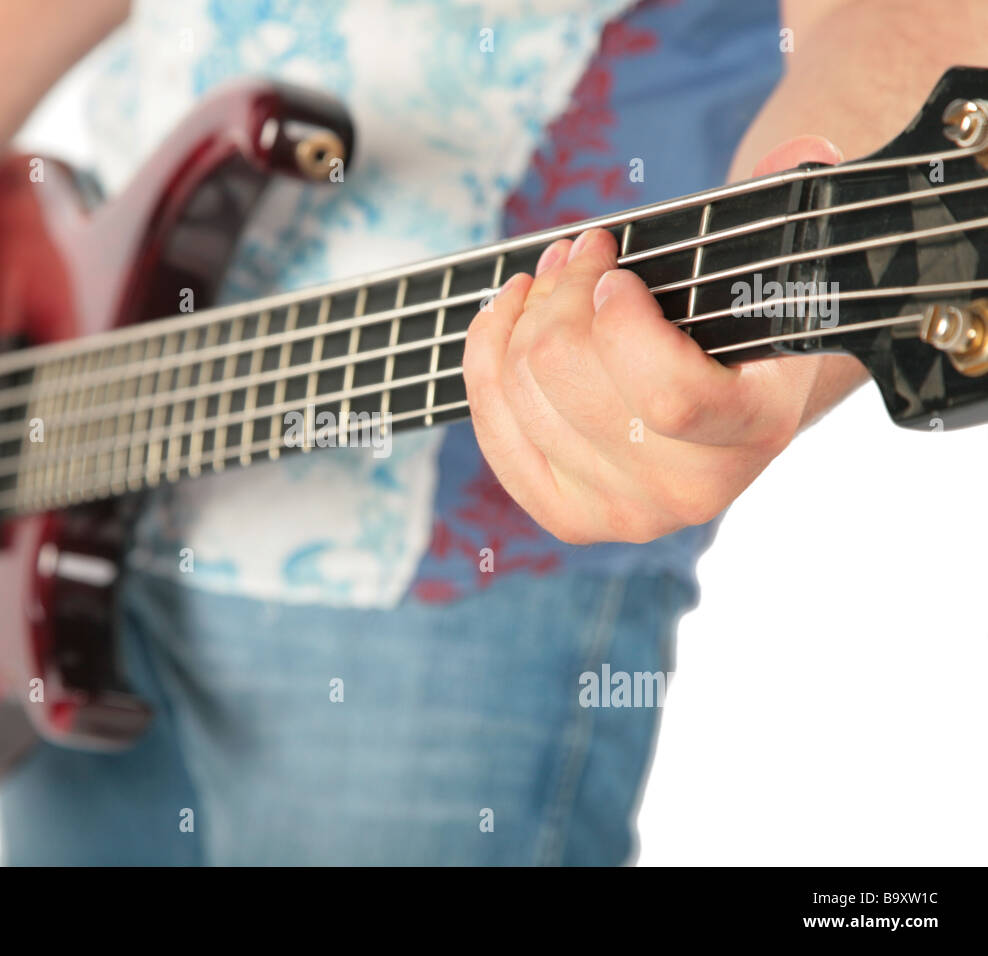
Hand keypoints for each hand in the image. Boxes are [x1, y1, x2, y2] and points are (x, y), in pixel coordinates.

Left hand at [462, 136, 864, 544]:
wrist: (726, 404)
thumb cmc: (745, 322)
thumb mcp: (777, 266)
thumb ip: (789, 209)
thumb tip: (803, 152)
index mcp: (756, 432)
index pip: (669, 395)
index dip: (620, 322)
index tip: (615, 272)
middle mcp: (690, 494)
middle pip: (573, 379)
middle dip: (562, 293)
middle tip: (578, 251)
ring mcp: (622, 514)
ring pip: (525, 394)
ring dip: (523, 314)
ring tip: (549, 276)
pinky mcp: (566, 516)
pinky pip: (495, 428)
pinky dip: (487, 358)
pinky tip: (506, 316)